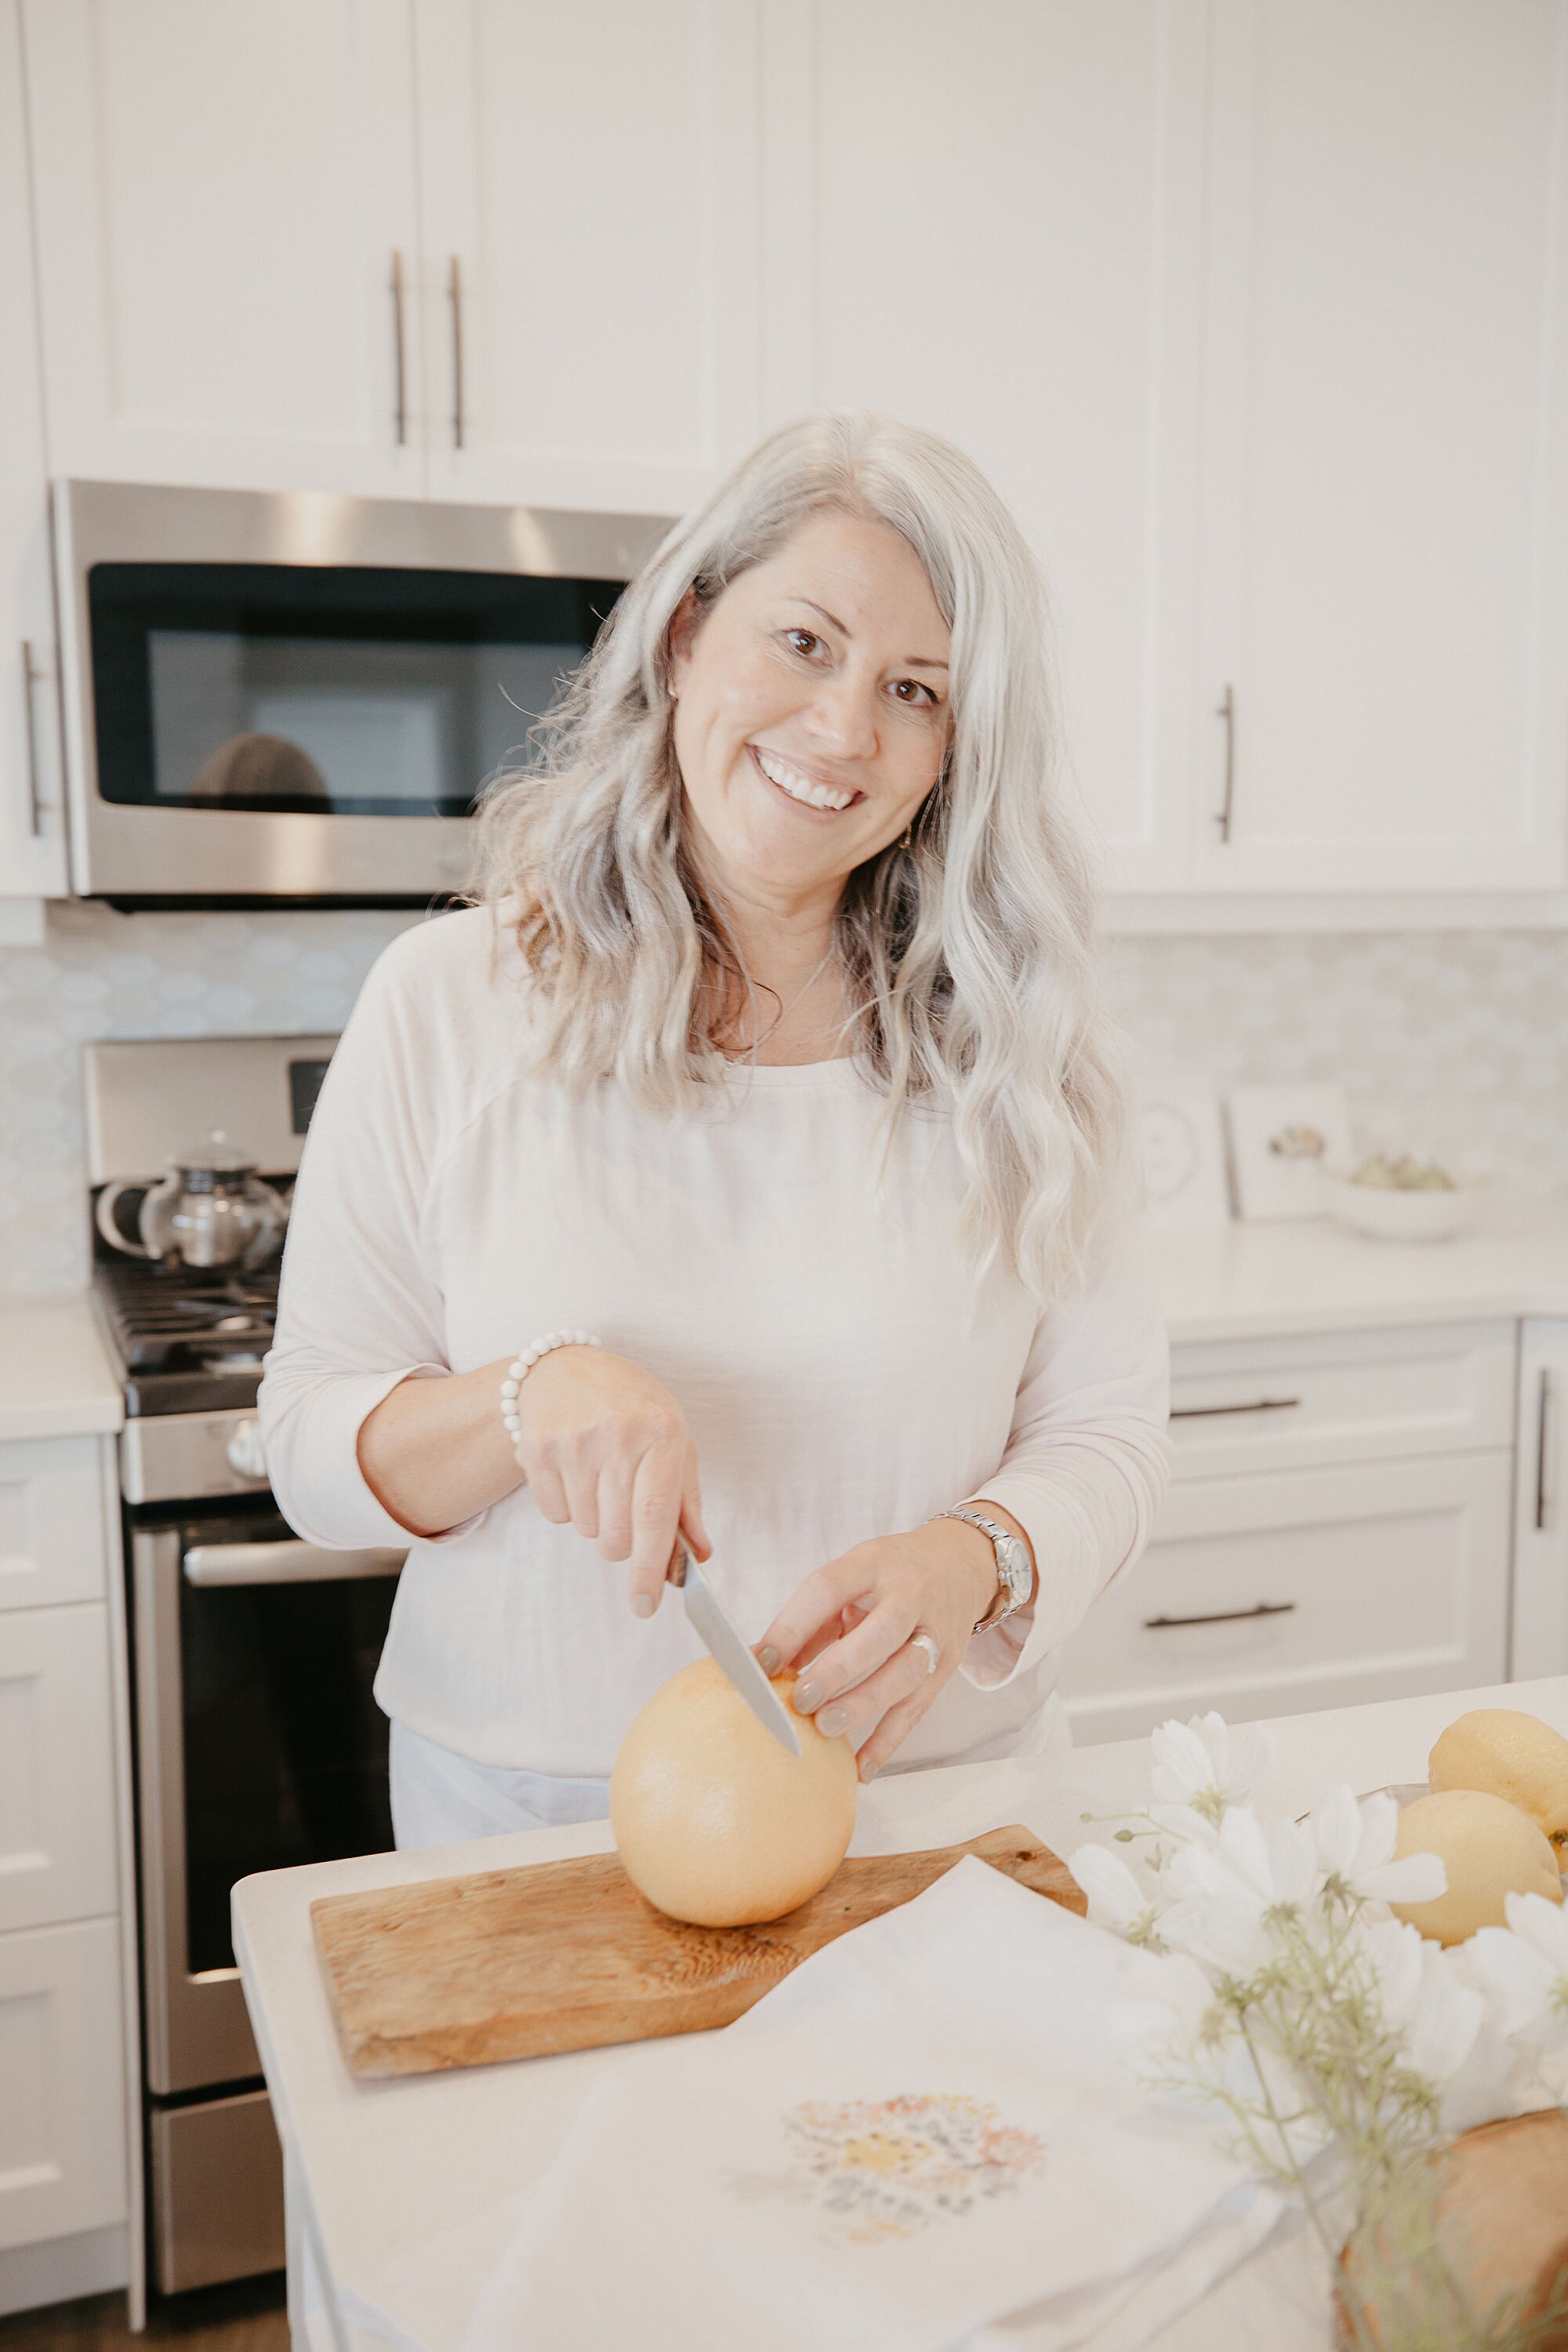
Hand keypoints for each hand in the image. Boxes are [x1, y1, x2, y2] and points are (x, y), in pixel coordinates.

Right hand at [516, 1347, 709, 1612]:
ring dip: (596, 1521)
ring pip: (586, 1529)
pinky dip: (568, 1507)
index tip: (646, 1605)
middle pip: (616, 1535)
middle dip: (623, 1543)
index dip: (649, 1567)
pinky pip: (556, 1514)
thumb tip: (699, 1555)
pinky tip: (574, 1472)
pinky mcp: (537, 1450)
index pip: (654, 1516)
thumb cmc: (631, 1408)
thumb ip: (686, 1501)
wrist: (565, 1368)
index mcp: (661, 1433)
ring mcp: (573, 1442)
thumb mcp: (673, 1440)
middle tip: (625, 1512)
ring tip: (600, 1478)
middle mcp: (616, 1435)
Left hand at [754, 1518, 1006, 1781]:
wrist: (961, 1564)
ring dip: (864, 1704)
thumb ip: (810, 1620)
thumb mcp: (851, 1578)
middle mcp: (910, 1594)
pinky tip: (862, 1767)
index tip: (762, 1662)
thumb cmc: (890, 1576)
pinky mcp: (947, 1667)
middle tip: (800, 1700)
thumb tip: (761, 1664)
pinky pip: (918, 1709)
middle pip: (880, 1633)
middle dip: (837, 1670)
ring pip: (906, 1672)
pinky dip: (889, 1741)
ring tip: (825, 1728)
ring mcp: (935, 1632)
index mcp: (873, 1563)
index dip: (793, 1627)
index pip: (829, 1589)